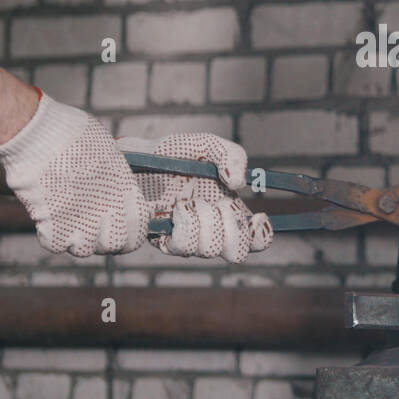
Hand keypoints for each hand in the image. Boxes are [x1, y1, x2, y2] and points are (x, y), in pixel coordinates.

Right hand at [0, 91, 151, 256]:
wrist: (39, 135)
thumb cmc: (73, 134)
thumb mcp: (107, 150)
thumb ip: (115, 174)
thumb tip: (117, 183)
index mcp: (124, 191)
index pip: (139, 231)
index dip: (132, 232)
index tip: (124, 225)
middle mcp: (105, 212)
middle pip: (114, 245)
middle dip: (107, 240)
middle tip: (96, 226)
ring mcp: (78, 222)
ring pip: (84, 249)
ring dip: (79, 239)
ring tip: (72, 220)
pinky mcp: (51, 226)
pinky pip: (55, 244)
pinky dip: (52, 235)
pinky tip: (50, 219)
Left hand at [117, 134, 271, 263]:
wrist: (136, 159)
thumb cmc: (174, 153)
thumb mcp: (207, 145)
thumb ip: (231, 155)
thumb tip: (239, 183)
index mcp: (229, 212)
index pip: (256, 240)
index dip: (262, 236)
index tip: (258, 215)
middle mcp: (211, 230)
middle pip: (237, 253)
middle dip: (232, 229)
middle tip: (220, 205)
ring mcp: (188, 238)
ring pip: (209, 250)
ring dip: (205, 223)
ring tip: (190, 201)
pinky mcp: (164, 240)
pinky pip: (182, 246)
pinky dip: (185, 224)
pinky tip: (176, 207)